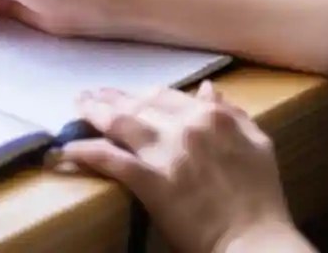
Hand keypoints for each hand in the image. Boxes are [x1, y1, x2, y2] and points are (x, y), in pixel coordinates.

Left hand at [56, 82, 311, 252]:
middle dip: (112, 98)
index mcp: (213, 116)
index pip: (167, 95)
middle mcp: (186, 126)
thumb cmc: (261, 197)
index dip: (142, 94)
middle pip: (139, 104)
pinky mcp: (150, 180)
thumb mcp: (258, 145)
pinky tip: (66, 150)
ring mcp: (166, 152)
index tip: (127, 95)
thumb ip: (233, 114)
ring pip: (121, 122)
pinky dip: (85, 151)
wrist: (253, 240)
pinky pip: (109, 159)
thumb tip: (209, 90)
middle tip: (90, 95)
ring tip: (76, 107)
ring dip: (94, 112)